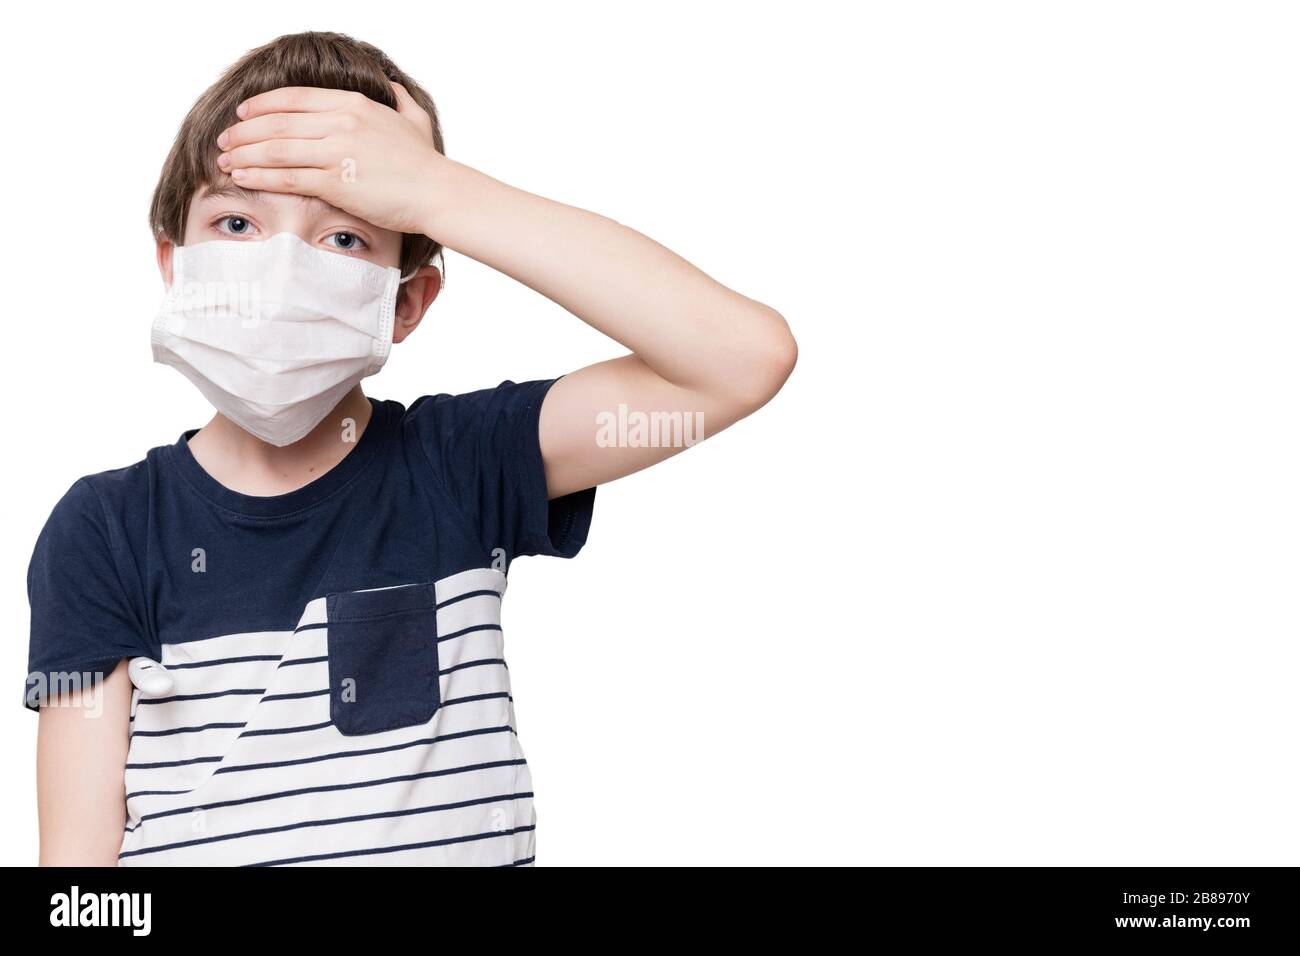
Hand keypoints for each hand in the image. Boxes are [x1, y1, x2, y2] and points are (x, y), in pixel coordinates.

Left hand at [216, 84, 443, 234]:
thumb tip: (391, 85)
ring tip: (225, 161)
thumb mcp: (414, 117)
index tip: (242, 114)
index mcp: (353, 103)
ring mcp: (336, 152)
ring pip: (276, 149)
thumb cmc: (426, 161)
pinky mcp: (335, 182)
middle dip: (243, 132)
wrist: (437, 192)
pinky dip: (259, 177)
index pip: (293, 98)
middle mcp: (340, 122)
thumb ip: (399, 98)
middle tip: (224, 140)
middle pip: (277, 122)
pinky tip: (243, 178)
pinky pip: (287, 177)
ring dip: (245, 154)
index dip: (261, 105)